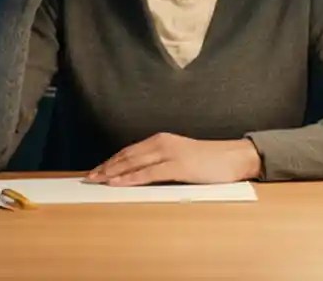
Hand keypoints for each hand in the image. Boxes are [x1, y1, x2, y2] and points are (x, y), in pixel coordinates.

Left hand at [84, 133, 261, 185]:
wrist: (233, 158)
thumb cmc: (208, 161)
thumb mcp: (180, 158)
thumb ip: (161, 163)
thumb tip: (140, 175)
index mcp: (161, 140)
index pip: (129, 151)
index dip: (111, 161)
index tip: (96, 170)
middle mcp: (162, 143)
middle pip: (127, 155)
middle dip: (106, 166)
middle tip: (89, 177)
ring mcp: (170, 154)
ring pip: (134, 162)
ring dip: (113, 172)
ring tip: (97, 180)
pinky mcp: (178, 166)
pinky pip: (148, 173)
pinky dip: (130, 178)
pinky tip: (118, 183)